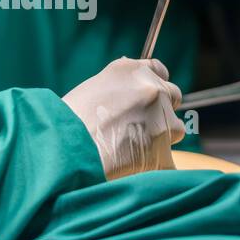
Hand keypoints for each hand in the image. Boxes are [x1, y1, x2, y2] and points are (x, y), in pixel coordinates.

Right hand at [63, 57, 184, 179]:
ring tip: (130, 151)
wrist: (64, 149)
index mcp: (131, 70)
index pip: (158, 69)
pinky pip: (168, 161)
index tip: (149, 96)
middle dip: (161, 110)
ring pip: (175, 128)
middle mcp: (151, 89)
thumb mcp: (90, 91)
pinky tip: (134, 170)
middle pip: (172, 96)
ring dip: (160, 138)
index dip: (155, 84)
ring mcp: (162, 118)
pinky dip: (156, 166)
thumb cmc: (67, 122)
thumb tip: (126, 94)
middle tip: (137, 127)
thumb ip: (116, 88)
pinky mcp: (164, 150)